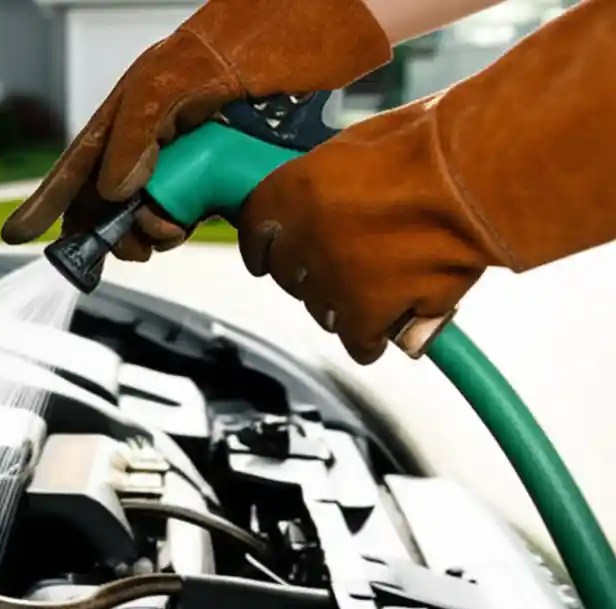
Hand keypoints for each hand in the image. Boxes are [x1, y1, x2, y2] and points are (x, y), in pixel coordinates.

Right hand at [1, 0, 392, 260]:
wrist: (310, 29)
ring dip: (155, 234)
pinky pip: (198, 213)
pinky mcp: (226, 174)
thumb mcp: (171, 82)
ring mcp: (189, 159)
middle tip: (131, 250)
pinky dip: (191, 226)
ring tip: (169, 233)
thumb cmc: (235, 42)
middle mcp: (154, 141)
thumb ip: (136, 136)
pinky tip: (196, 224)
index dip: (48, 202)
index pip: (78, 166)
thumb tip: (115, 193)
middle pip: (111, 203)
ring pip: (153, 214)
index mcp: (130, 115)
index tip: (17, 236)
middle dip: (110, 234)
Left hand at [236, 101, 502, 363]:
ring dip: (343, 303)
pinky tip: (388, 326)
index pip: (254, 231)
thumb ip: (329, 180)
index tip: (273, 251)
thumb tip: (328, 194)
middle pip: (289, 276)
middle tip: (347, 261)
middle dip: (312, 272)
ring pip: (322, 310)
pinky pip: (359, 340)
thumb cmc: (432, 146)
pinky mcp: (370, 313)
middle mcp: (301, 241)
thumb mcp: (357, 147)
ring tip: (377, 287)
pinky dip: (372, 338)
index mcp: (290, 192)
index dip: (267, 245)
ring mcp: (333, 281)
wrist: (476, 175)